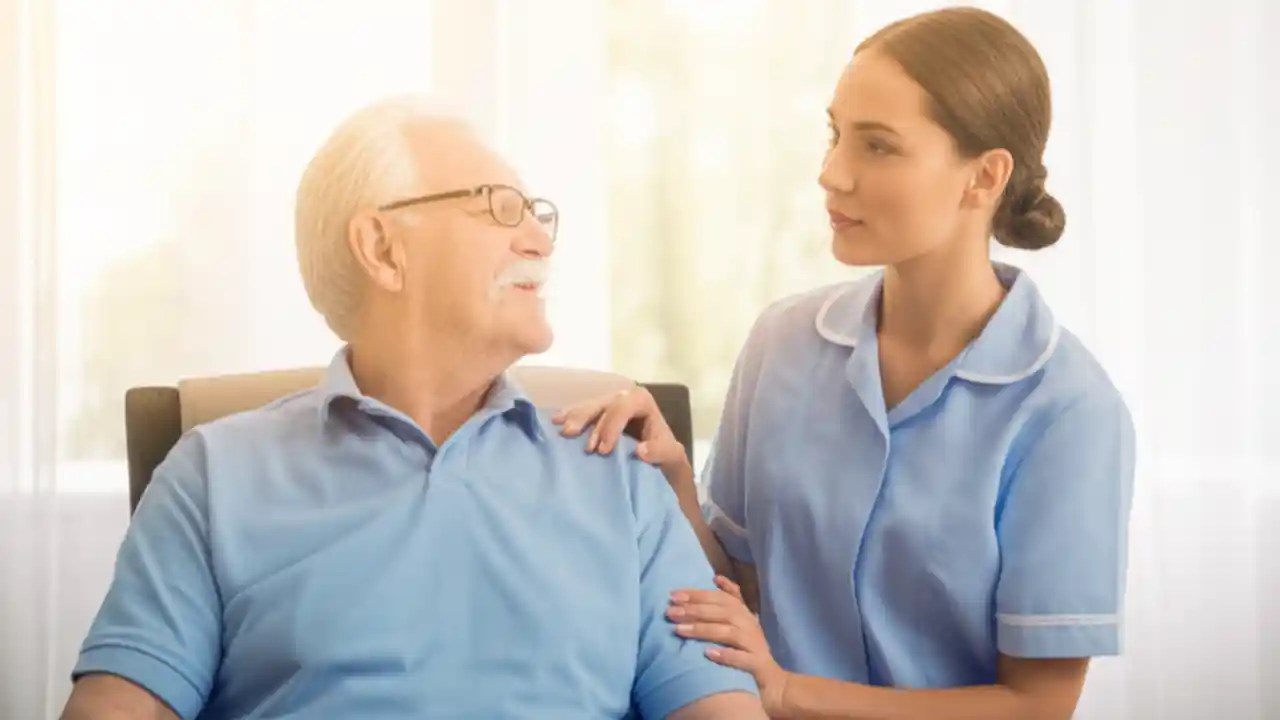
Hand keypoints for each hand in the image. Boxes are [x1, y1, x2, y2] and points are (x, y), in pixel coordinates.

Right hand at [552, 386, 694, 497]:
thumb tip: (640, 450)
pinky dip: (570, 416)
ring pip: (590, 406)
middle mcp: (625, 397)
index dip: (611, 425)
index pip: (623, 407)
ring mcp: (610, 403)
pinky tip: (555, 421)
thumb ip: (660, 452)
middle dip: (586, 418)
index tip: (603, 450)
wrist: (660, 456)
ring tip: (561, 430)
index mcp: (641, 401)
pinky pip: (583, 410)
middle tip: (571, 435)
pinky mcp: (600, 412)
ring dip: (574, 417)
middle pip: (603, 403)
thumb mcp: (670, 455)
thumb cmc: (665, 454)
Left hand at [668, 575, 791, 716]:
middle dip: (694, 610)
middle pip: (721, 612)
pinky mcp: (757, 664)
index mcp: (743, 613)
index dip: (696, 594)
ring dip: (703, 630)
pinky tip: (708, 653)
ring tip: (680, 630)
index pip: (719, 598)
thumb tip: (716, 578)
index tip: (672, 595)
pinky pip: (741, 658)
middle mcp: (749, 624)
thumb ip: (731, 599)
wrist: (774, 683)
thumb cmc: (749, 650)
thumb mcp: (741, 622)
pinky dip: (725, 655)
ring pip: (728, 633)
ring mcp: (754, 644)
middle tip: (670, 612)